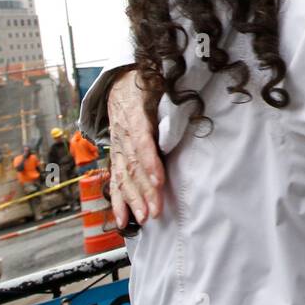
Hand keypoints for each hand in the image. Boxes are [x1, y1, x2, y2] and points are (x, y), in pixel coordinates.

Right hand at [107, 70, 164, 228]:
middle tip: (155, 211)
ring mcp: (118, 147)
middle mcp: (123, 134)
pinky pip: (115, 180)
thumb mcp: (157, 83)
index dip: (149, 162)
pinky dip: (118, 202)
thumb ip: (169, 98)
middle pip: (133, 166)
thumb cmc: (146, 84)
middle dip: (144, 191)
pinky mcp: (117, 156)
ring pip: (123, 176)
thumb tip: (189, 106)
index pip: (141, 141)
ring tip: (144, 219)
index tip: (159, 180)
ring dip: (132, 200)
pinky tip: (124, 221)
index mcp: (134, 114)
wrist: (120, 82)